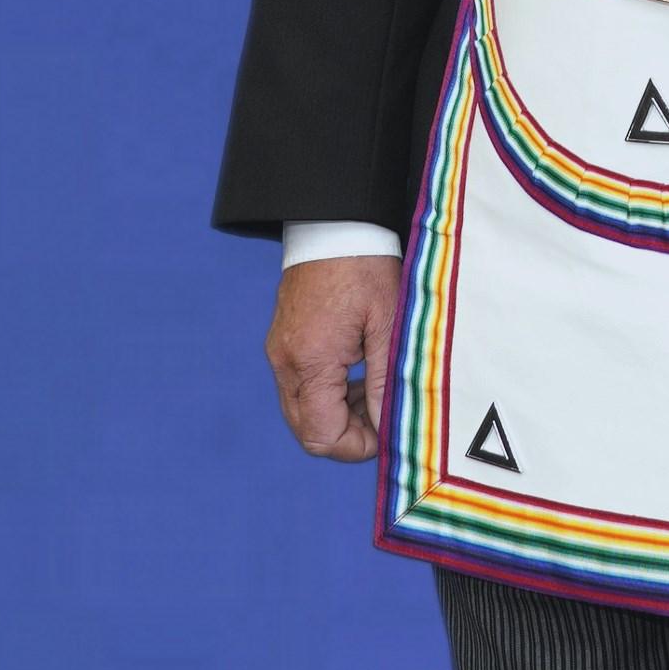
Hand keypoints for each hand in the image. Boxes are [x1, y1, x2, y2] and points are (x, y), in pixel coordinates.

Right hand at [265, 254, 401, 462]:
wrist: (333, 223)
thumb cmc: (366, 267)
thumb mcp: (388, 323)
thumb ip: (385, 381)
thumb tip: (387, 427)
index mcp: (310, 361)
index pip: (321, 436)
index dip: (356, 446)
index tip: (387, 431)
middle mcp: (286, 362)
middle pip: (308, 430)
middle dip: (347, 434)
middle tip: (382, 414)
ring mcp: (280, 352)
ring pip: (302, 411)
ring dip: (337, 414)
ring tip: (374, 391)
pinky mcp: (283, 342)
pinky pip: (300, 386)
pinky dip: (326, 393)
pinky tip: (356, 373)